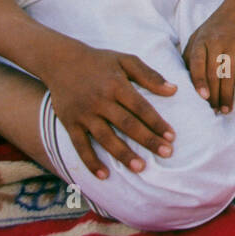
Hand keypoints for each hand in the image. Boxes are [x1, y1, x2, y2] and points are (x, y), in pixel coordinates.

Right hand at [44, 45, 176, 179]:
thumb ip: (150, 75)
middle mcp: (100, 101)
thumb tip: (173, 90)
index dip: (156, 122)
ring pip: (105, 138)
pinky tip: (104, 175)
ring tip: (141, 168)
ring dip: (123, 154)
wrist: (61, 61)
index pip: (140, 107)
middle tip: (166, 154)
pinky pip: (81, 146)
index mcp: (116, 85)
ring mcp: (84, 114)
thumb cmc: (99, 61)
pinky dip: (91, 161)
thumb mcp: (125, 60)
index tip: (171, 137)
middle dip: (147, 140)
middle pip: (127, 124)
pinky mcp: (69, 123)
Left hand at [182, 0, 234, 112]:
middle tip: (215, 111)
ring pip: (230, 73)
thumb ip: (191, 53)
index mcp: (201, 39)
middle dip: (214, 94)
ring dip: (228, 94)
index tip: (202, 97)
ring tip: (226, 110)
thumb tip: (183, 78)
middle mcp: (217, 40)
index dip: (199, 81)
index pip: (197, 62)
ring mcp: (234, 42)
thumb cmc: (220, 20)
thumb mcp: (201, 32)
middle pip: (214, 72)